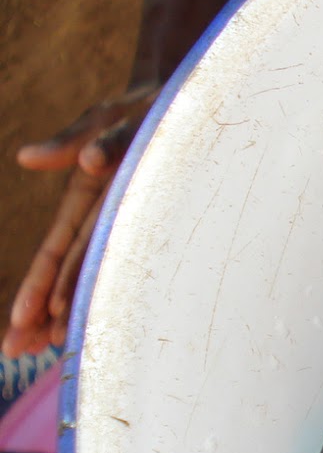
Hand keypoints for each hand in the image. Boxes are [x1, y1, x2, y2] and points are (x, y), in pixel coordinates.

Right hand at [6, 83, 159, 357]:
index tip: (23, 321)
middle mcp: (97, 219)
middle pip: (62, 273)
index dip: (38, 287)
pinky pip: (122, 267)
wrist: (176, 101)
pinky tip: (85, 319)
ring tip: (42, 349)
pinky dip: (104, 293)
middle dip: (37, 312)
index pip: (54, 253)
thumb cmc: (141, 109)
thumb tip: (30, 158)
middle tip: (16, 351)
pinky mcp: (143, 225)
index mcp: (84, 199)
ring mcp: (118, 225)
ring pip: (87, 276)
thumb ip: (78, 143)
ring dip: (65, 311)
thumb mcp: (110, 121)